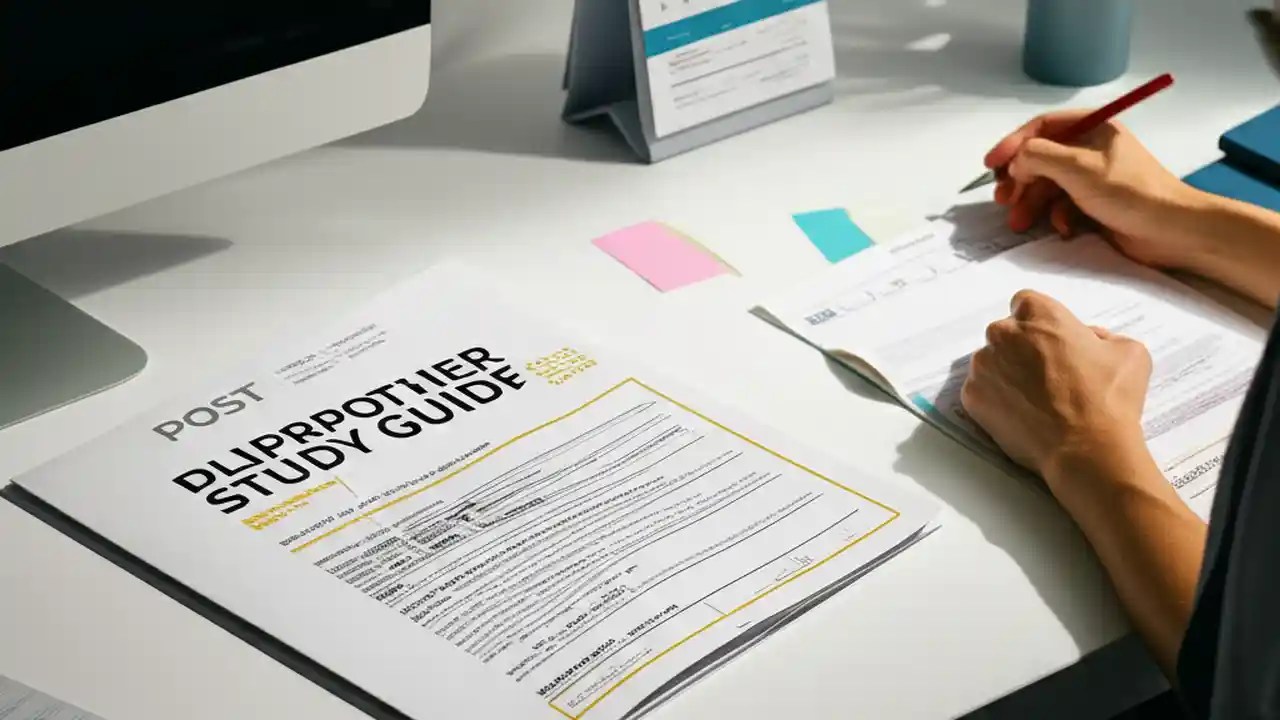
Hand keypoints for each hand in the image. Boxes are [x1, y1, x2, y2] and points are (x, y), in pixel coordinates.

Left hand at [960, 289, 1155, 495]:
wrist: (1085, 448)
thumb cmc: (1110, 397)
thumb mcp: (1128, 351)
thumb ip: (1103, 336)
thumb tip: (1088, 338)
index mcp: (1039, 313)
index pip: (1026, 303)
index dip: (1038, 323)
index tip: (1049, 342)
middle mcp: (1003, 333)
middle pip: (1005, 334)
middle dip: (1020, 348)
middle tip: (1044, 375)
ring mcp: (983, 365)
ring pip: (990, 362)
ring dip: (1005, 374)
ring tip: (1032, 400)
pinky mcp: (971, 396)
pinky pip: (980, 391)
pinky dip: (995, 400)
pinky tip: (1019, 415)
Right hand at [985, 110, 1200, 269]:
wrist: (1170, 230)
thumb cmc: (1128, 191)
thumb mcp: (1078, 167)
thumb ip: (1038, 157)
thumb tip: (1015, 162)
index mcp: (1093, 128)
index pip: (1042, 128)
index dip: (1013, 144)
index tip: (992, 165)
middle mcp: (1091, 149)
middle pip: (1041, 159)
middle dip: (1020, 180)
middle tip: (1003, 199)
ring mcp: (1093, 178)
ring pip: (1048, 186)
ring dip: (1031, 203)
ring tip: (1018, 222)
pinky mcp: (1095, 205)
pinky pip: (1063, 205)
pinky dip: (1055, 216)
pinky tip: (1061, 228)